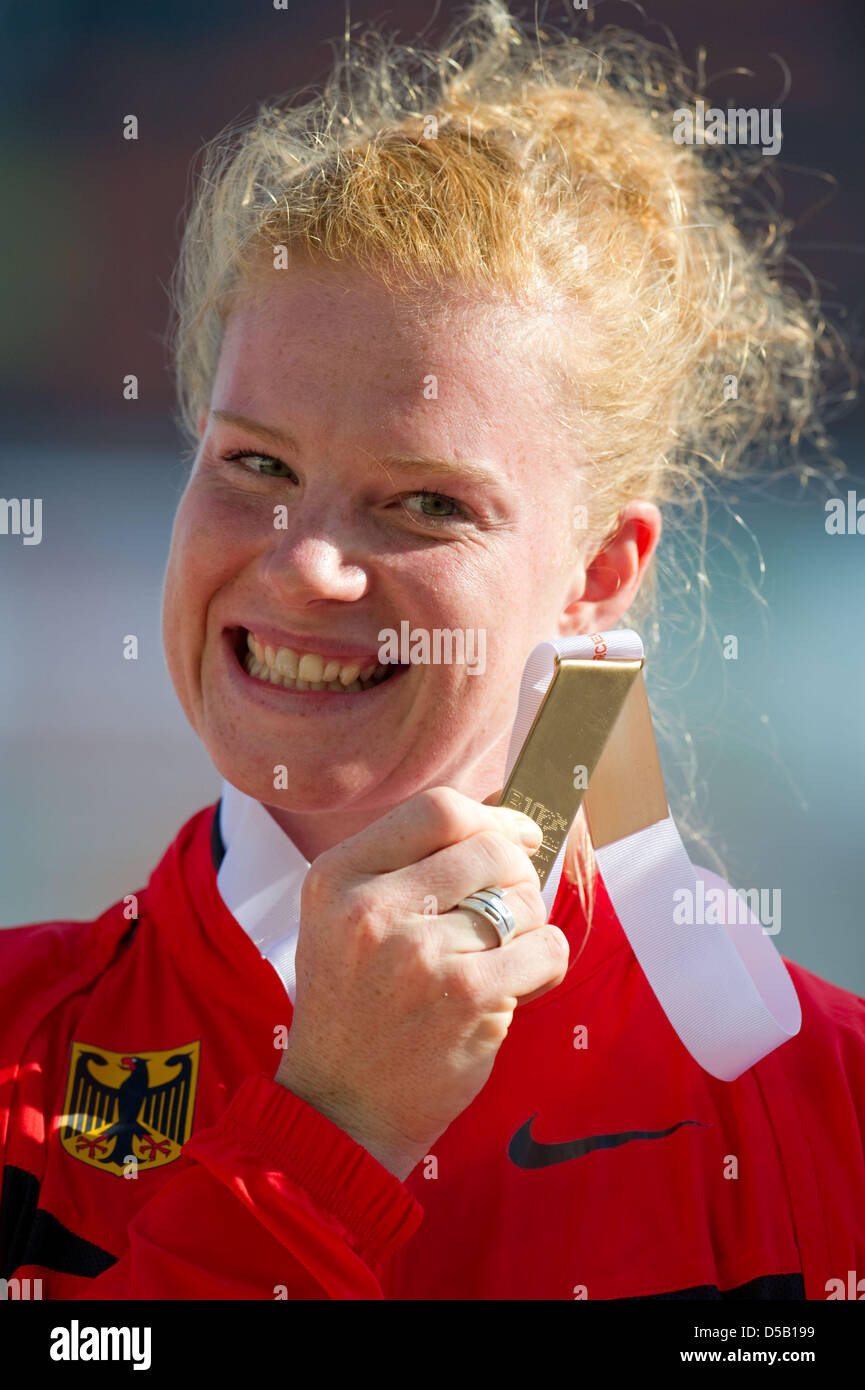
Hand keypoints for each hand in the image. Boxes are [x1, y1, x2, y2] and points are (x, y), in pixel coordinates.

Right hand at [274, 786, 567, 1180]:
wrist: (340, 1110)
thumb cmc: (355, 1007)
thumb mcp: (343, 918)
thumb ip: (405, 865)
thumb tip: (503, 822)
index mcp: (338, 876)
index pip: (438, 808)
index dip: (493, 817)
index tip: (519, 837)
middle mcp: (372, 906)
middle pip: (490, 849)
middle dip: (519, 877)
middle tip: (512, 912)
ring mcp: (420, 952)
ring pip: (523, 902)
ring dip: (529, 928)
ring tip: (498, 962)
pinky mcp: (467, 996)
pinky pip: (546, 949)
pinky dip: (544, 966)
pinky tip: (514, 989)